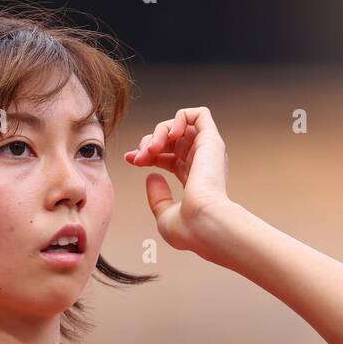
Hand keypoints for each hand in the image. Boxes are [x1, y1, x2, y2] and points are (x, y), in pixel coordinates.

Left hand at [124, 106, 231, 254]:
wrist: (206, 225)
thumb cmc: (190, 229)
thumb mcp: (164, 215)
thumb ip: (157, 197)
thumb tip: (151, 175)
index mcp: (194, 180)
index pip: (168, 157)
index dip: (146, 153)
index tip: (130, 159)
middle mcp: (203, 164)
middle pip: (171, 140)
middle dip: (148, 143)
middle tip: (139, 158)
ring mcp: (208, 152)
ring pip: (181, 125)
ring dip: (160, 131)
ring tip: (152, 149)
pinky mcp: (212, 141)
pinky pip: (199, 114)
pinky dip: (180, 117)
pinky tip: (170, 135)